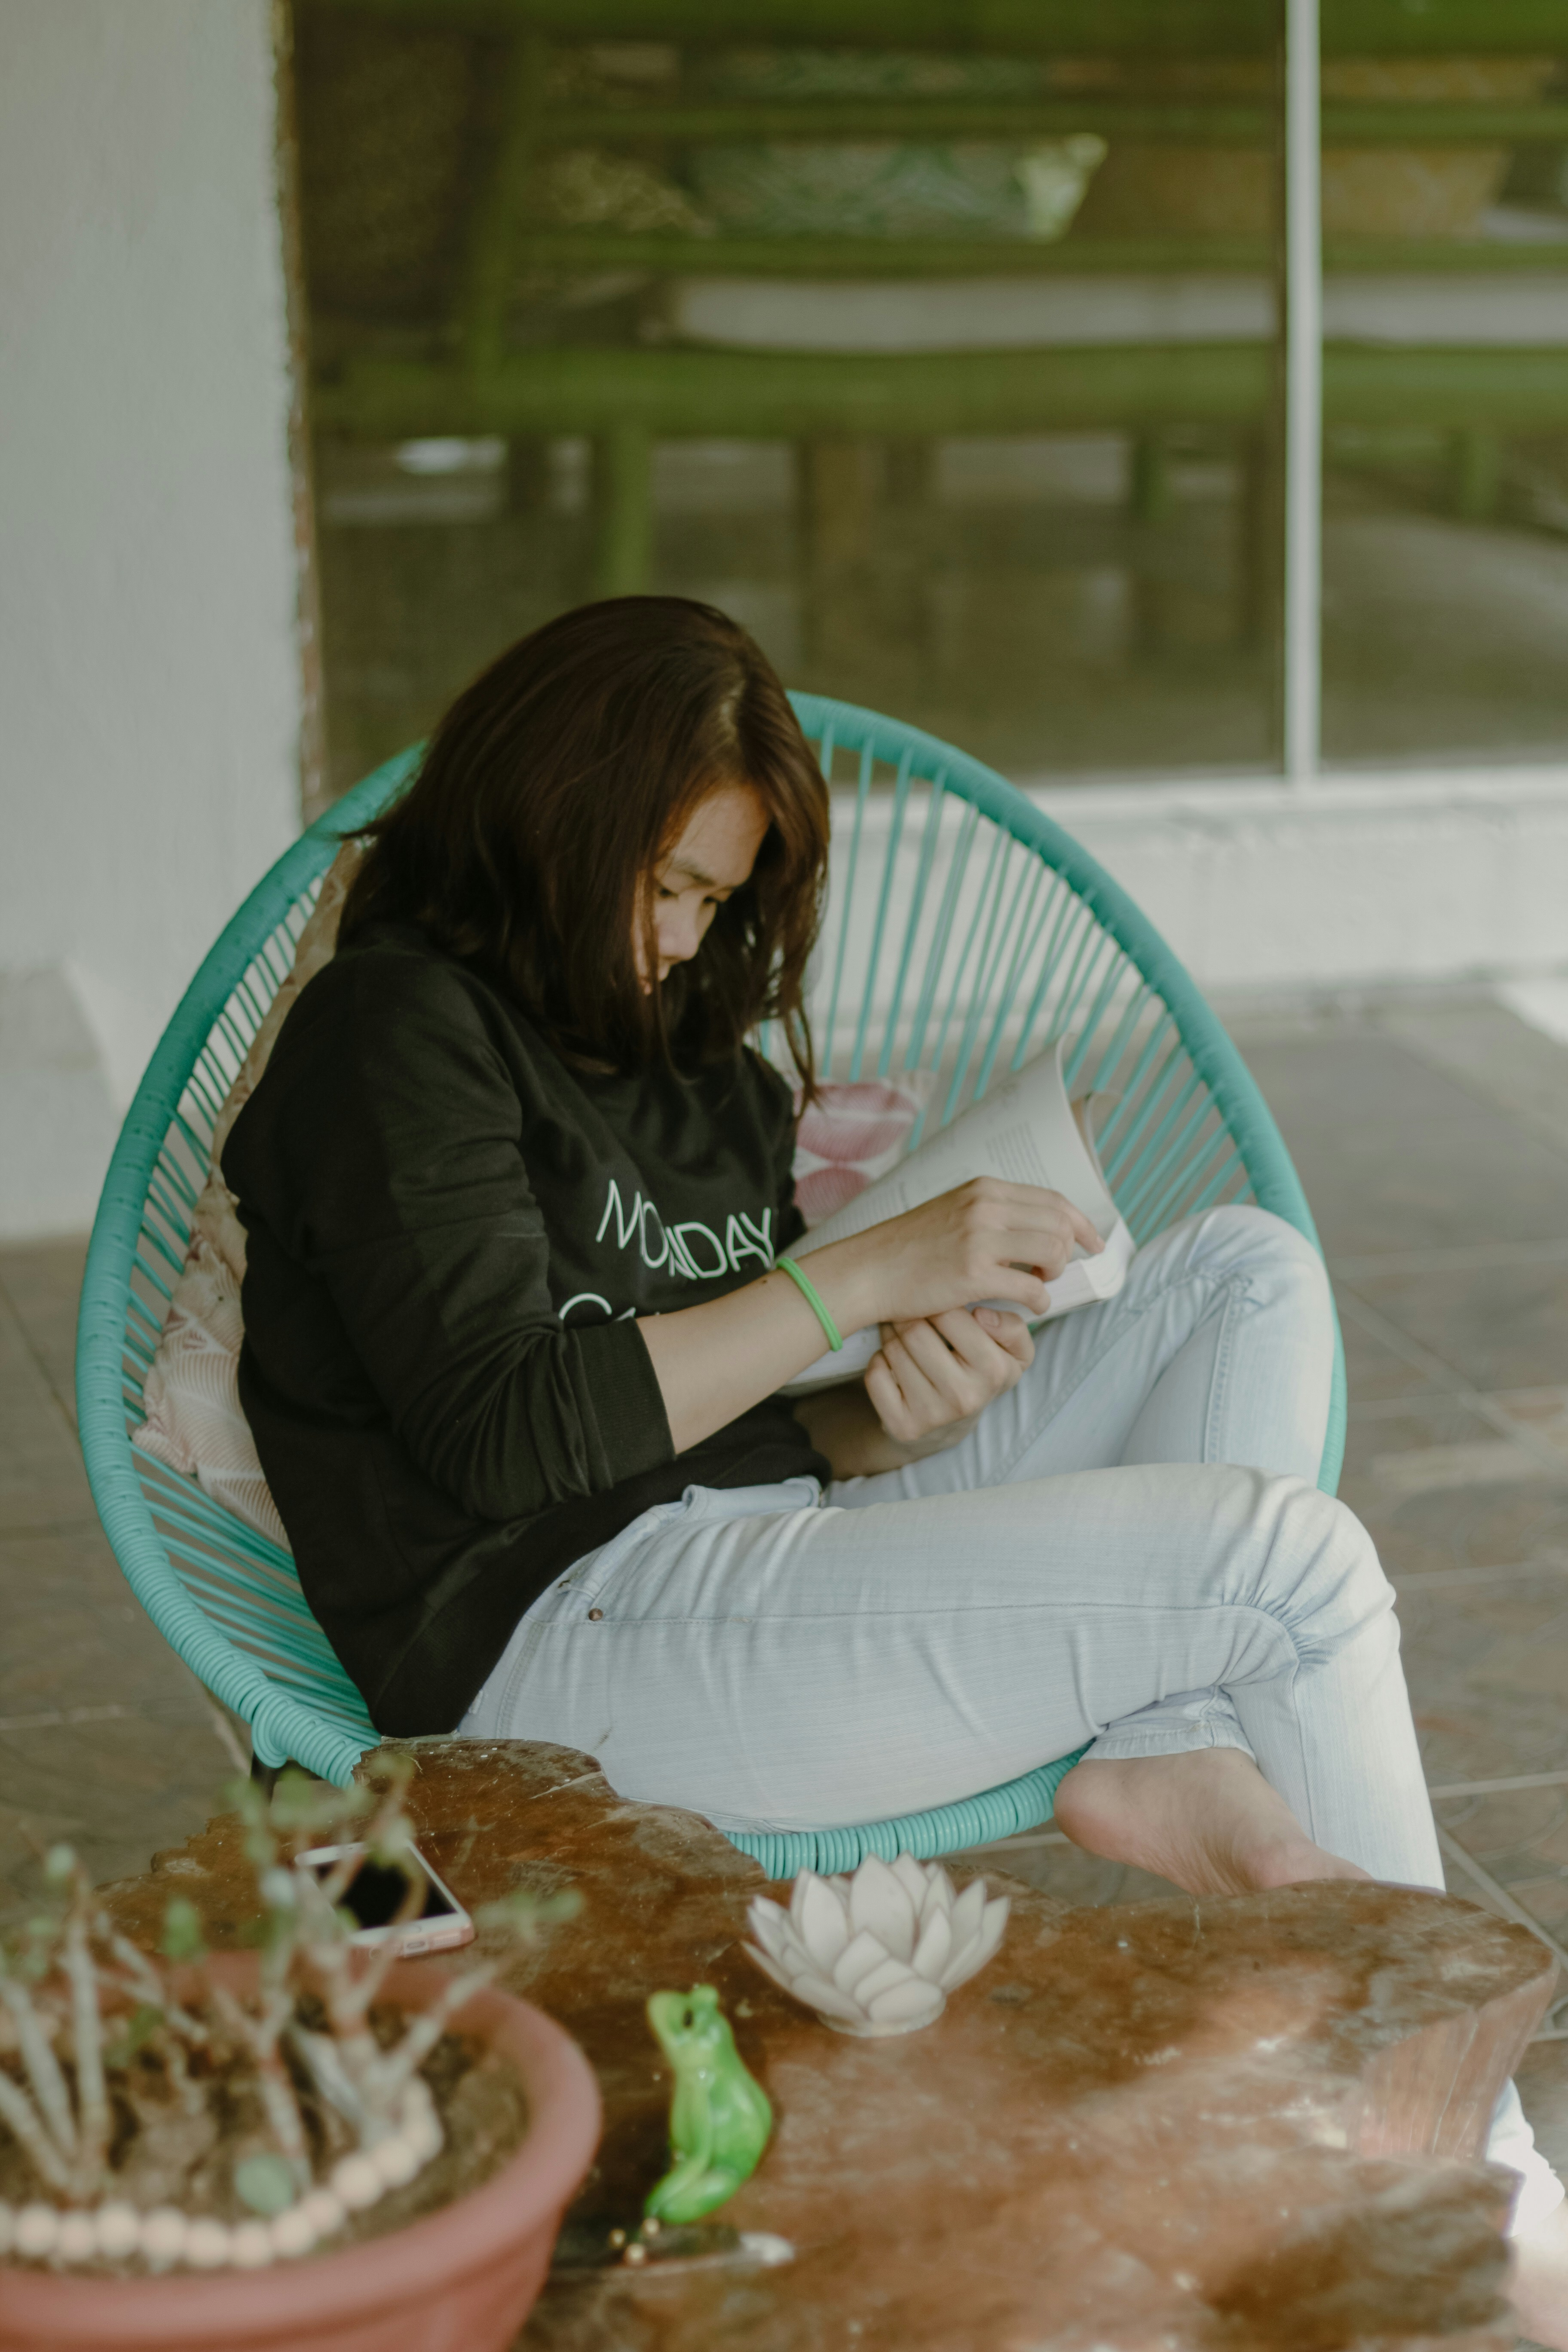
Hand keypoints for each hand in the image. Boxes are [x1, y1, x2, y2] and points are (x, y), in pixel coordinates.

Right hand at [813, 1176, 1103, 1335]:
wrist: (868, 1269)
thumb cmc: (908, 1247)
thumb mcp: (953, 1211)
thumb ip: (992, 1214)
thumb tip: (1034, 1230)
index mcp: (983, 1189)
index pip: (1052, 1198)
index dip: (1080, 1222)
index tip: (1092, 1241)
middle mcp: (985, 1206)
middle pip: (1059, 1223)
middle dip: (1069, 1251)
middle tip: (1056, 1271)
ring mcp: (980, 1238)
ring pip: (1052, 1251)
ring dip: (1053, 1274)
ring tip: (1036, 1285)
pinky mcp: (974, 1273)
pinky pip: (1031, 1287)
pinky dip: (1038, 1300)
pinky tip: (1026, 1305)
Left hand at [864, 1305, 1034, 1454]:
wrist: (950, 1427)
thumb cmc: (980, 1374)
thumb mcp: (1012, 1352)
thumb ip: (1012, 1326)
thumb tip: (982, 1314)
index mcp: (994, 1370)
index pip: (950, 1313)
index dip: (937, 1300)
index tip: (936, 1301)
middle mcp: (964, 1397)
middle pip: (914, 1330)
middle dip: (908, 1314)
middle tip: (909, 1311)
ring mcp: (931, 1415)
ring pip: (893, 1350)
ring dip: (891, 1334)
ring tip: (900, 1333)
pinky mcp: (903, 1426)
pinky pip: (875, 1375)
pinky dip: (879, 1362)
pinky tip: (893, 1364)